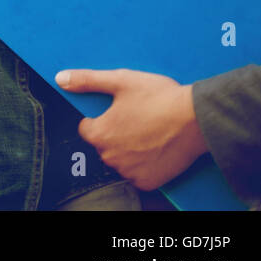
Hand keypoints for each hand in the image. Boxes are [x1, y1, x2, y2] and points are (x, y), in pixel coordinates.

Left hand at [56, 68, 208, 189]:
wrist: (199, 119)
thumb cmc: (159, 97)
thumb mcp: (120, 81)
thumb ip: (87, 80)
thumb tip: (61, 78)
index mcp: (100, 134)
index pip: (86, 129)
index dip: (100, 118)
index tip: (117, 112)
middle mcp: (111, 157)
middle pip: (103, 145)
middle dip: (115, 133)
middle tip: (137, 119)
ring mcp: (130, 172)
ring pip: (120, 160)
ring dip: (128, 150)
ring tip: (149, 132)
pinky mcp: (149, 182)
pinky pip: (137, 174)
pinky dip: (143, 165)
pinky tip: (156, 148)